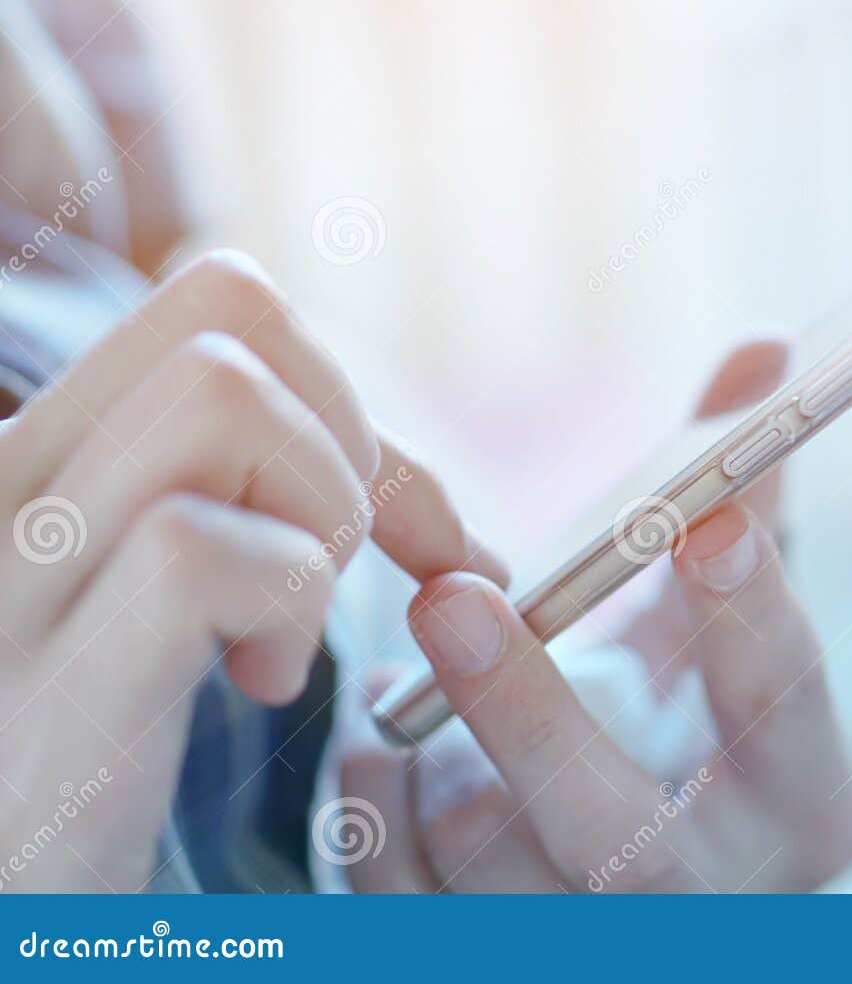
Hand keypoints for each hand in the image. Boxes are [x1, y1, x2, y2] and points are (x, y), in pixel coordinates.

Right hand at [0, 250, 506, 890]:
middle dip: (350, 437)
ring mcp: (2, 584)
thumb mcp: (181, 614)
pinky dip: (284, 604)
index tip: (410, 529)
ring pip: (218, 397)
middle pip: (229, 309)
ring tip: (284, 632)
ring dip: (320, 515)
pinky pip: (196, 549)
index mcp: (36, 461)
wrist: (37, 924)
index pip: (219, 297)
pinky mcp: (37, 703)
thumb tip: (441, 514)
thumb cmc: (116, 779)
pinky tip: (260, 686)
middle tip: (340, 573)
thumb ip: (261, 515)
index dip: (349, 396)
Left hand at [340, 343, 851, 891]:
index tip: (704, 511)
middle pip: (621, 828)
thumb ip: (741, 508)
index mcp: (798, 789)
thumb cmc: (701, 737)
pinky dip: (377, 819)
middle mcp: (711, 887)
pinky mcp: (502, 959)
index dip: (750, 603)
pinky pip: (411, 910)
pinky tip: (376, 751)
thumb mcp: (731, 638)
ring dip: (439, 756)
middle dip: (533, 713)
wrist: (683, 889)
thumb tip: (766, 356)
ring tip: (414, 664)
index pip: (784, 696)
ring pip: (498, 876)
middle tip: (453, 597)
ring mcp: (602, 939)